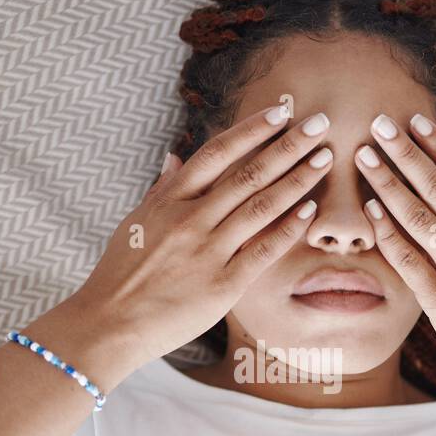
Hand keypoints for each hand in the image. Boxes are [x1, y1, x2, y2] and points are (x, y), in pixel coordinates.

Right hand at [70, 104, 333, 371]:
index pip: (218, 153)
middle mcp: (190, 219)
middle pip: (249, 174)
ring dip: (297, 179)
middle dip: (288, 146)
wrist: (110, 322)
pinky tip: (310, 210)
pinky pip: (263, 251)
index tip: (281, 113)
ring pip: (262, 206)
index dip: (252, 130)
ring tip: (324, 159)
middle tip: (319, 124)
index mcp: (169, 199)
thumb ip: (162, 189)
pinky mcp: (222, 285)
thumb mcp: (137, 221)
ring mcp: (208, 251)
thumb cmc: (122, 273)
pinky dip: (289, 228)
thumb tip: (175, 156)